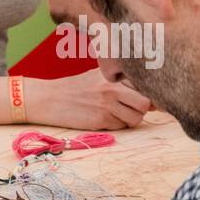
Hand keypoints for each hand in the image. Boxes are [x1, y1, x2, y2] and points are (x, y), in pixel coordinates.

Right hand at [29, 69, 153, 129]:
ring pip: (137, 118)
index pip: (144, 84)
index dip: (146, 93)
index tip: (140, 97)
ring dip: (130, 119)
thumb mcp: (97, 77)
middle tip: (129, 108)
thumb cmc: (75, 88)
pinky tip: (103, 118)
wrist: (49, 99)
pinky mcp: (100, 119)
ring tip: (116, 114)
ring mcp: (107, 103)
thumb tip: (150, 98)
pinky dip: (117, 125)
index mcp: (112, 72)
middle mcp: (111, 86)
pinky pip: (122, 127)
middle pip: (146, 102)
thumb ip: (121, 82)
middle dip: (141, 109)